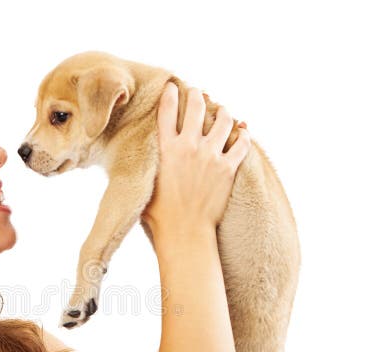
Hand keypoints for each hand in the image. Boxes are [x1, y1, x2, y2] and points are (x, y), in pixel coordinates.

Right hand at [141, 83, 250, 235]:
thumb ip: (149, 162)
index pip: (168, 110)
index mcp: (166, 148)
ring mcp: (211, 156)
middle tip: (198, 93)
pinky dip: (244, 135)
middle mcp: (189, 146)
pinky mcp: (228, 168)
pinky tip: (243, 131)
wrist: (183, 231)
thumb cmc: (158, 214)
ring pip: (224, 120)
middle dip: (197, 95)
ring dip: (224, 112)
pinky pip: (242, 144)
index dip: (171, 94)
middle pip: (197, 107)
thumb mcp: (146, 181)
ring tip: (223, 111)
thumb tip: (140, 154)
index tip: (173, 87)